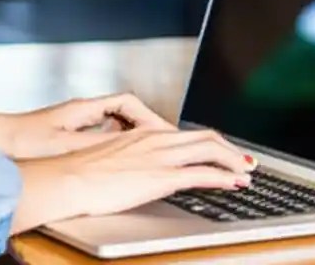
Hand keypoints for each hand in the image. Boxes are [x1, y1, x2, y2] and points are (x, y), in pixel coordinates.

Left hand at [5, 93, 176, 159]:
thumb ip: (97, 143)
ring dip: (130, 135)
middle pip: (125, 112)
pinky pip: (100, 135)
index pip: (129, 102)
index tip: (161, 131)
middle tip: (160, 142)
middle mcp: (81, 111)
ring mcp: (74, 122)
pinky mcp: (66, 135)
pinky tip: (113, 159)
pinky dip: (114, 144)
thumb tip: (126, 145)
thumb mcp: (65, 145)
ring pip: (113, 123)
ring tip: (143, 150)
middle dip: (145, 126)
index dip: (149, 116)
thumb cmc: (22, 140)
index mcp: (85, 108)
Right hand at [13, 128, 255, 231]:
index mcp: (144, 133)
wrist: (67, 179)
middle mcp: (156, 138)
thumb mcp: (111, 159)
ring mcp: (161, 156)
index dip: (209, 141)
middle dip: (229, 148)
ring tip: (247, 170)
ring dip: (234, 160)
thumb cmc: (78, 174)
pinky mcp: (161, 176)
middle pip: (205, 137)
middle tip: (245, 159)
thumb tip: (140, 171)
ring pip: (210, 149)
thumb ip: (131, 159)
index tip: (221, 150)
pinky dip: (225, 176)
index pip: (186, 133)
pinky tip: (235, 182)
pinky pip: (202, 173)